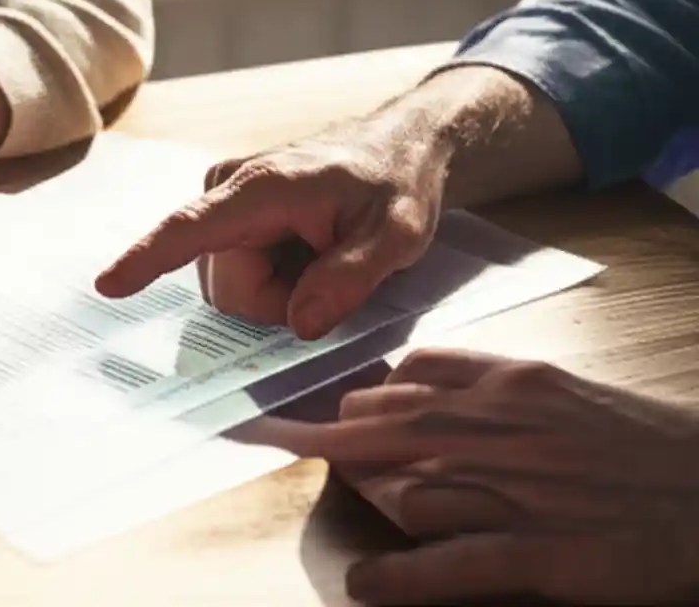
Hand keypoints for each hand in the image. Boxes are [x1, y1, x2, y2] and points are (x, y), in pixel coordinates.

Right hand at [95, 113, 449, 339]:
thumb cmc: (398, 183)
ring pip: (226, 283)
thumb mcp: (398, 234)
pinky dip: (268, 277)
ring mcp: (224, 196)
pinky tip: (303, 253)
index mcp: (264, 187)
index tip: (108, 285)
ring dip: (273, 291)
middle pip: (224, 285)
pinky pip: (230, 269)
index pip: (192, 229)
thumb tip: (300, 323)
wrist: (400, 145)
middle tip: (330, 278)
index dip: (148, 259)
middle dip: (274, 303)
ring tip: (319, 257)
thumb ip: (351, 277)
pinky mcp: (226, 210)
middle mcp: (230, 185)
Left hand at [241, 348, 698, 604]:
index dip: (364, 395)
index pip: (407, 373)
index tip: (336, 409)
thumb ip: (490, 389)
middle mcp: (497, 427)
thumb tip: (418, 390)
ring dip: (369, 501)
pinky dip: (399, 577)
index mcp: (510, 381)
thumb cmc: (644, 444)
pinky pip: (446, 563)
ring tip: (356, 504)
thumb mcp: (564, 392)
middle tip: (315, 453)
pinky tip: (366, 584)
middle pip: (384, 427)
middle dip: (342, 443)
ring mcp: (512, 489)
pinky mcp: (536, 551)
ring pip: (403, 490)